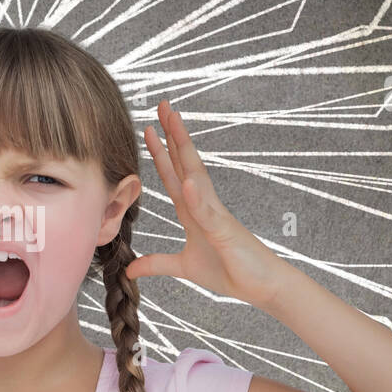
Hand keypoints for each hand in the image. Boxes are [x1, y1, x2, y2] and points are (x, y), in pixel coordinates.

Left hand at [126, 100, 287, 308]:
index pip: (173, 176)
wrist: (261, 286)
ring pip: (197, 176)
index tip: (148, 130)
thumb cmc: (230, 271)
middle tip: (162, 105)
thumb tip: (130, 269)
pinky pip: (209, 213)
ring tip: (173, 123)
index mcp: (194, 212)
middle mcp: (205, 206)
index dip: (161, 153)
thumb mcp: (184, 267)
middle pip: (185, 164)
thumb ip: (158, 264)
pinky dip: (197, 197)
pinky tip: (187, 181)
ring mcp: (216, 216)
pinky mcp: (226, 232)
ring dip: (184, 150)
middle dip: (172, 135)